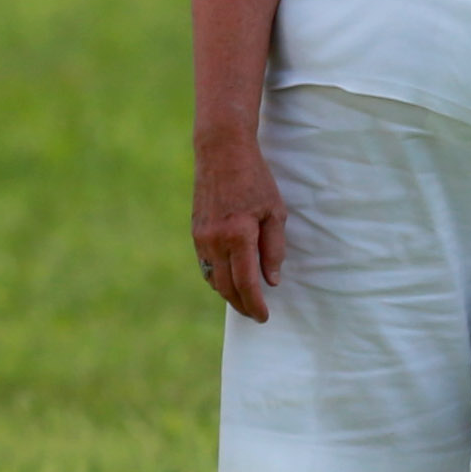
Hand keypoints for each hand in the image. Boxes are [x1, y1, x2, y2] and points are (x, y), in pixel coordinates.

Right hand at [191, 127, 286, 321]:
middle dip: (241, 305)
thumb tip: (271, 281)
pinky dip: (217, 277)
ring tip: (244, 302)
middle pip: (226, 286)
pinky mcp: (195, 232)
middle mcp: (215, 241)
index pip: (247, 282)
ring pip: (213, 277)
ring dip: (228, 294)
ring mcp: (201, 237)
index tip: (264, 317)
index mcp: (238, 236)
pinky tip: (229, 281)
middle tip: (255, 316)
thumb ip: (274, 249)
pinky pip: (206, 264)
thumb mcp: (275, 212)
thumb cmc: (255, 180)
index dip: (255, 304)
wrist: (221, 153)